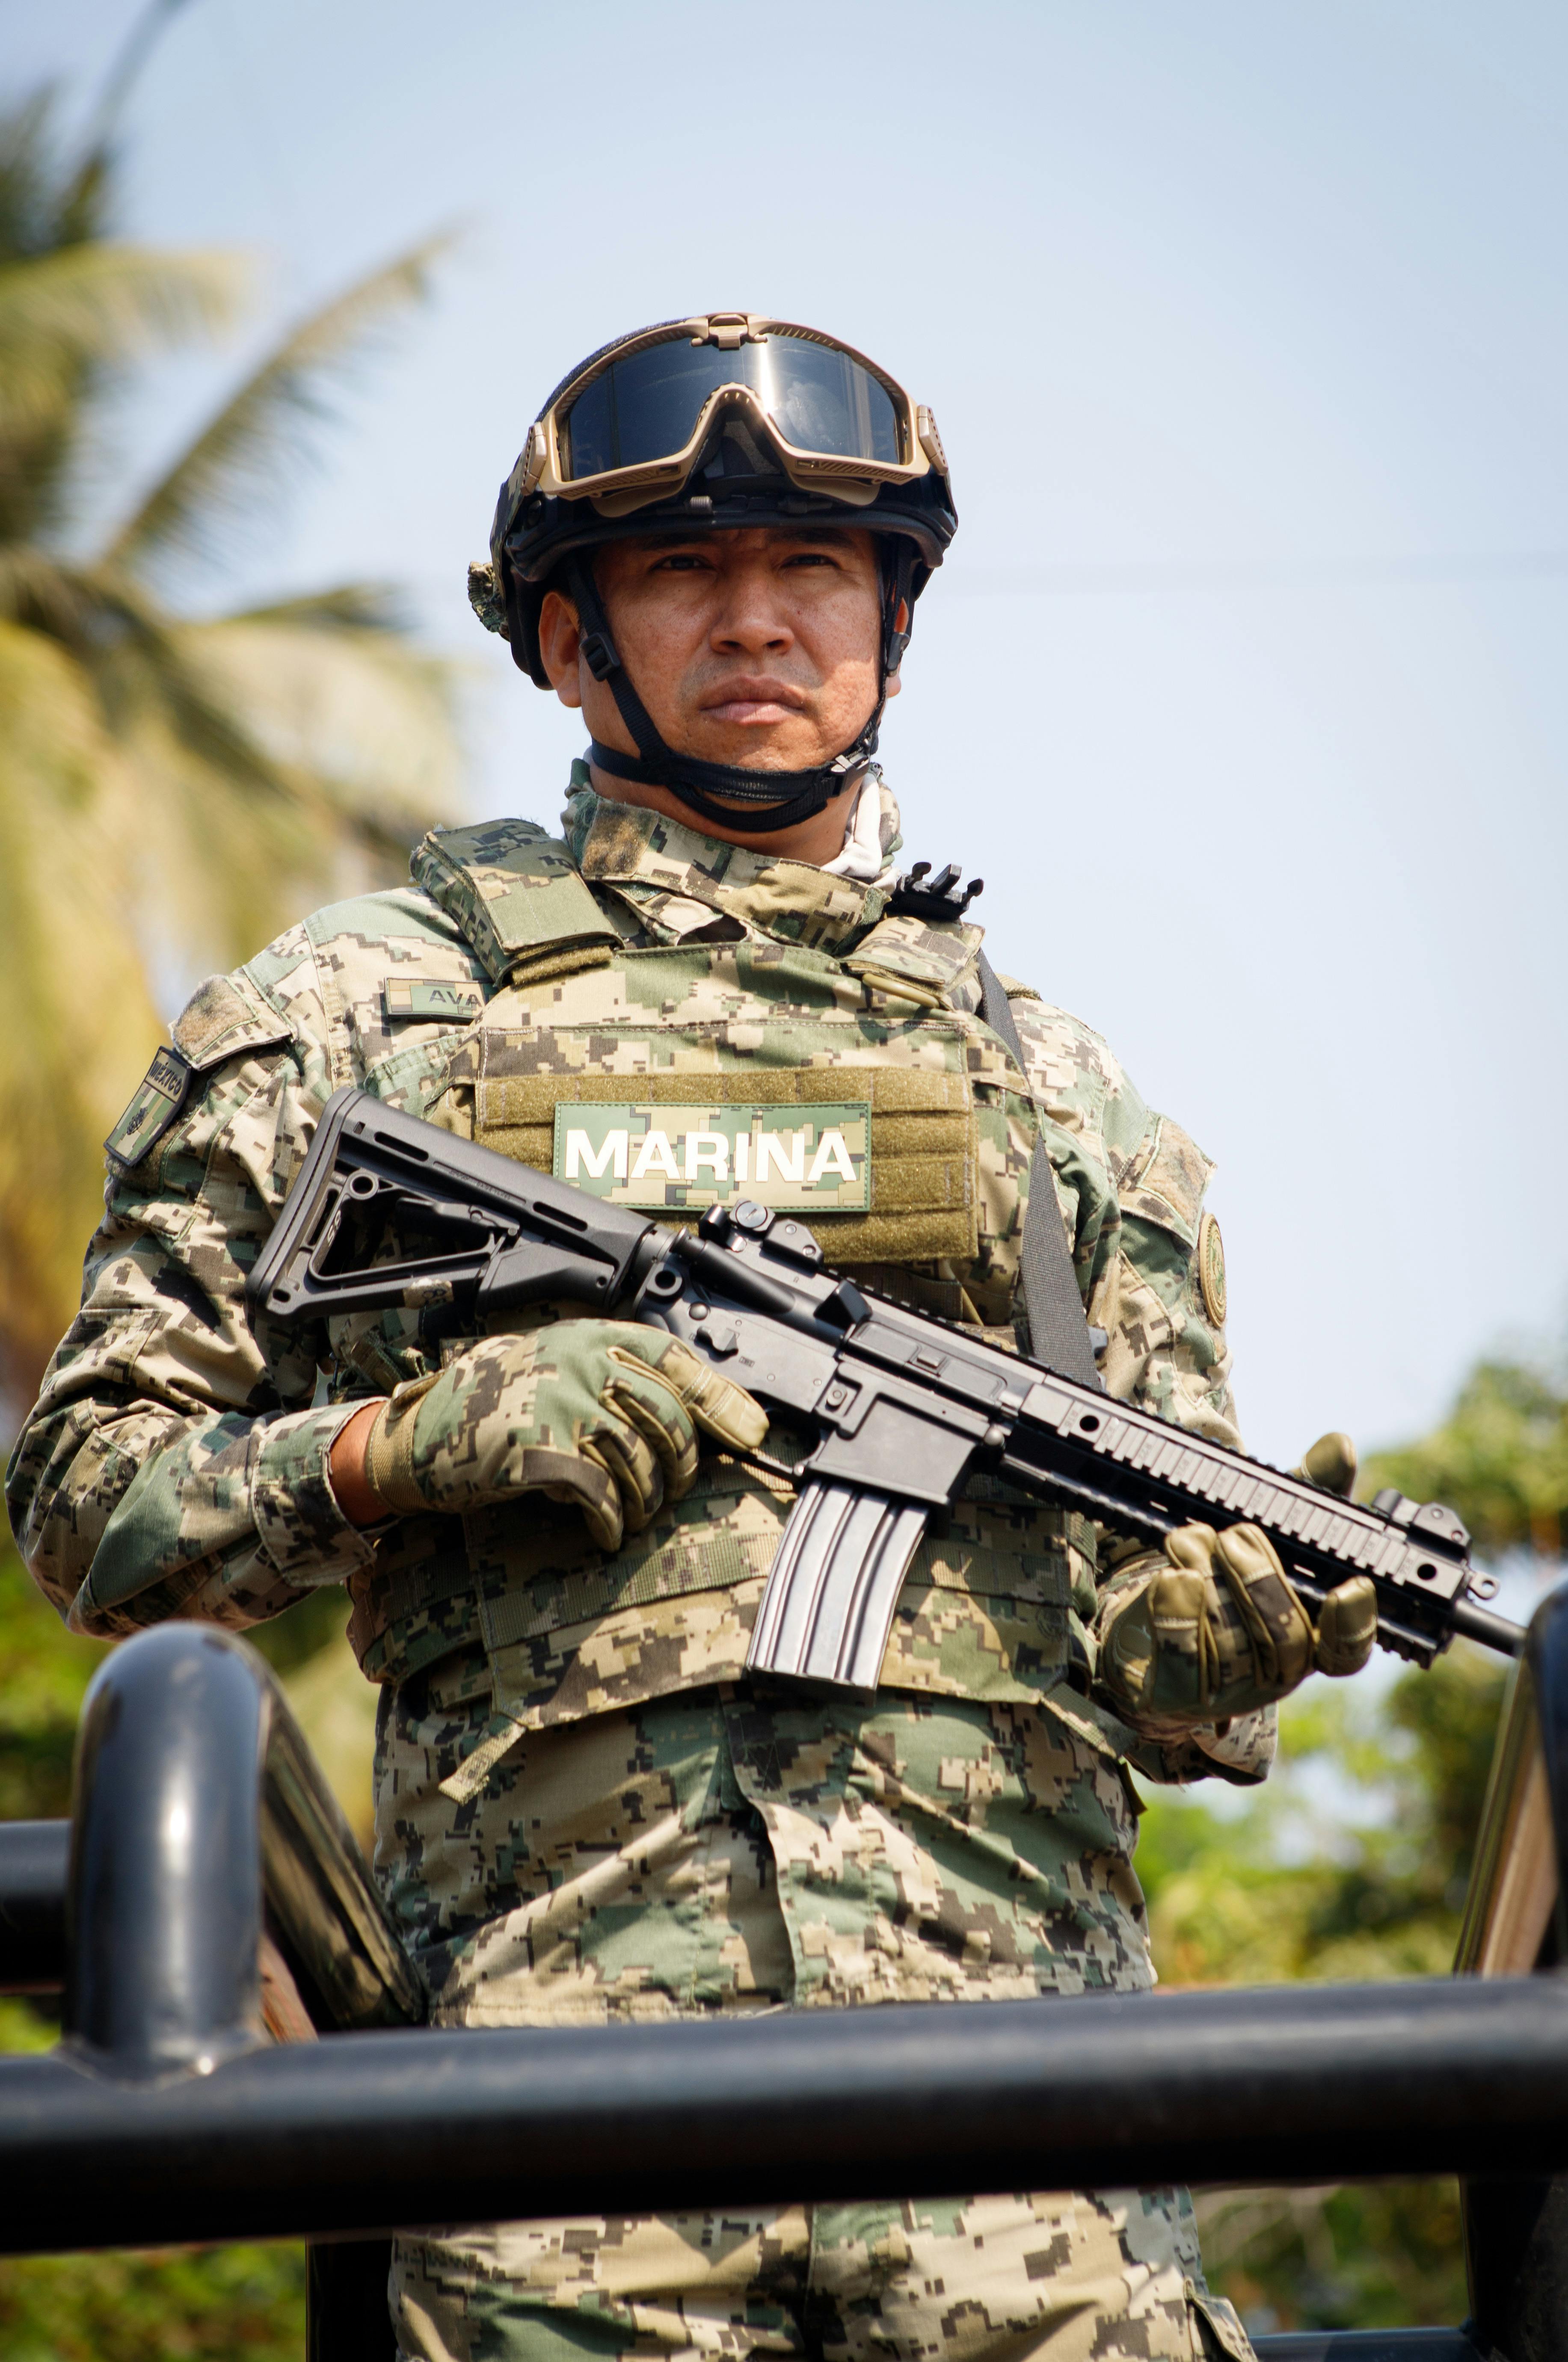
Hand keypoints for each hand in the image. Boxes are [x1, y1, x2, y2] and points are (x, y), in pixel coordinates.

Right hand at [335, 1321, 767, 1551]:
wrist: (417, 1437)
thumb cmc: (490, 1406)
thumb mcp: (553, 1370)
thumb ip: (610, 1379)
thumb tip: (690, 1415)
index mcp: (589, 1337)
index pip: (676, 1359)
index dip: (721, 1398)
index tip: (753, 1432)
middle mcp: (581, 1362)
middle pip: (667, 1420)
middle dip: (682, 1467)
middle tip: (671, 1493)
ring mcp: (560, 1403)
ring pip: (640, 1462)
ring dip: (645, 1503)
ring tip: (631, 1519)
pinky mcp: (539, 1448)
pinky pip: (600, 1493)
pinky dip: (609, 1521)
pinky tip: (604, 1534)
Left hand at [1097, 1432, 1376, 1723]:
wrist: (1143, 1626)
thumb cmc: (1218, 1573)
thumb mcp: (1265, 1527)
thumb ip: (1305, 1492)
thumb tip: (1339, 1446)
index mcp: (1309, 1636)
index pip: (1348, 1650)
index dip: (1355, 1623)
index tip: (1349, 1586)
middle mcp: (1275, 1672)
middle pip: (1288, 1644)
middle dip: (1262, 1581)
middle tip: (1235, 1534)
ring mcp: (1226, 1691)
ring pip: (1235, 1650)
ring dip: (1212, 1583)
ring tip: (1188, 1538)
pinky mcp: (1174, 1696)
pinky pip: (1184, 1664)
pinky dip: (1179, 1615)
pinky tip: (1172, 1576)